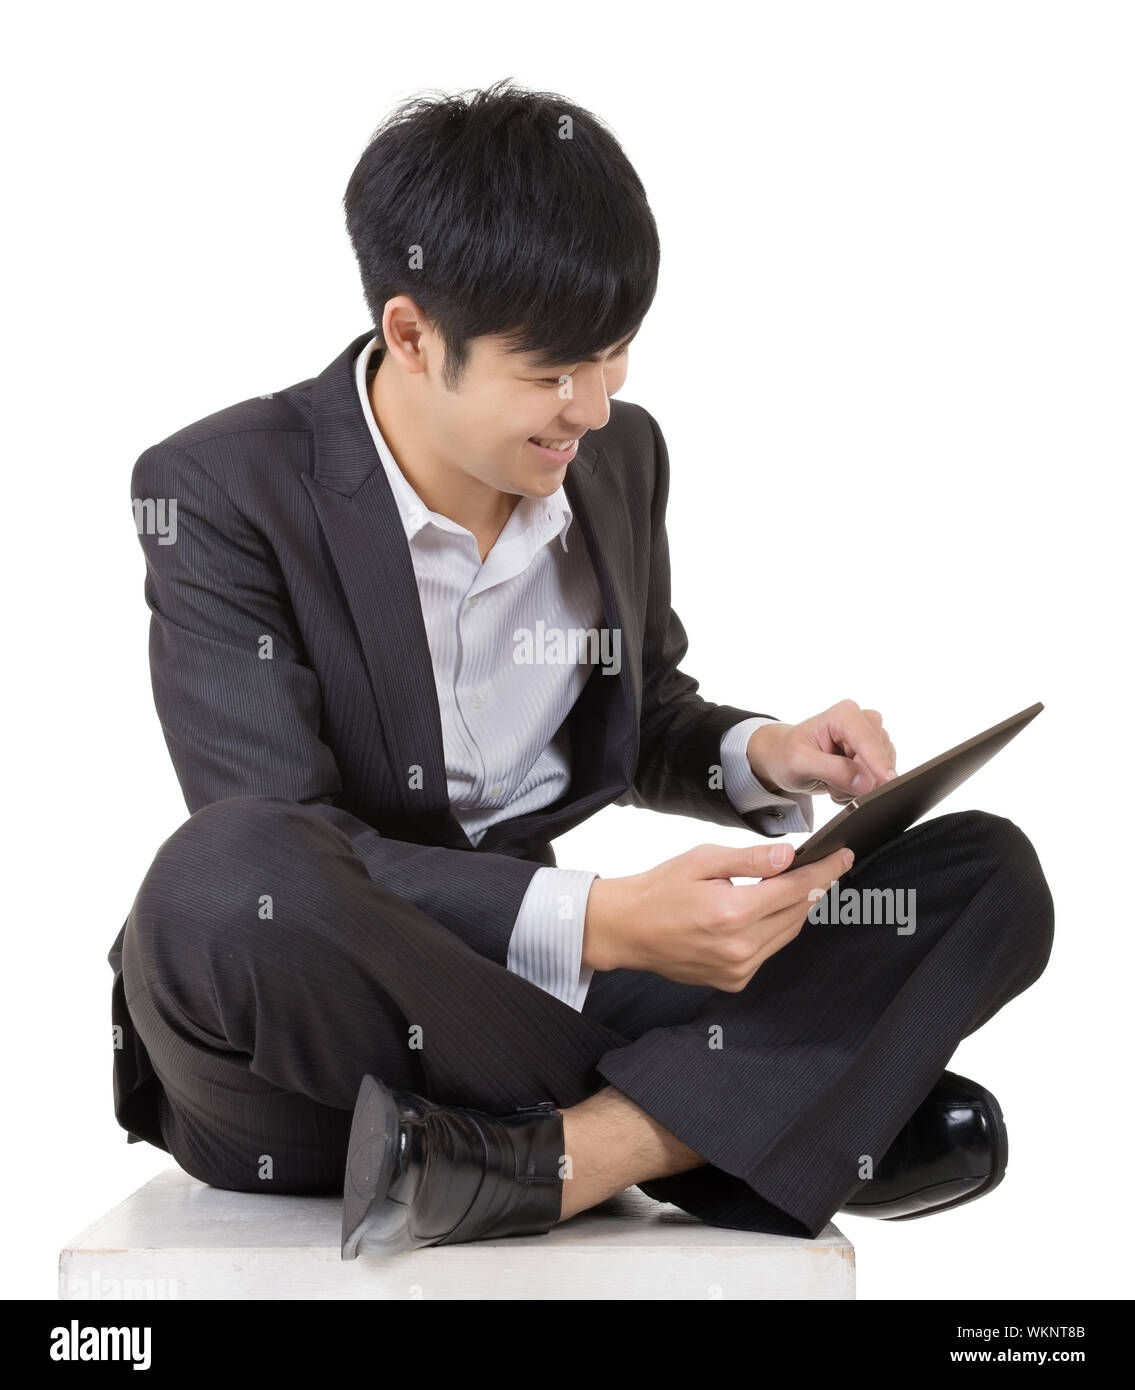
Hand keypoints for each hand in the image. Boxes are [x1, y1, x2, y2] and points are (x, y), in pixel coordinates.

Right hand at [582, 841, 853, 989]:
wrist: (627, 929)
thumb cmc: (659, 889)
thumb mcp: (702, 860)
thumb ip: (749, 859)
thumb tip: (788, 856)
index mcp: (733, 912)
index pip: (796, 888)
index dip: (824, 870)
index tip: (843, 856)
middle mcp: (740, 947)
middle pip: (798, 912)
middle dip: (814, 887)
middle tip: (825, 865)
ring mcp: (738, 968)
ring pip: (788, 933)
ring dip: (797, 908)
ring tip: (797, 884)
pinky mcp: (734, 980)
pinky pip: (769, 951)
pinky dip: (776, 929)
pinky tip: (766, 911)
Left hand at [747, 699, 897, 805]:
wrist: (783, 758)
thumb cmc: (787, 754)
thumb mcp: (800, 763)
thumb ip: (833, 771)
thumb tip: (867, 782)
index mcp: (845, 714)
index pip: (868, 741)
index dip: (878, 763)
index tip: (888, 781)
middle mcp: (863, 721)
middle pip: (879, 759)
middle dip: (858, 780)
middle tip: (829, 783)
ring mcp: (871, 738)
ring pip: (881, 772)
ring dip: (857, 786)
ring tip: (831, 782)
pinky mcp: (875, 754)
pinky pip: (879, 779)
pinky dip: (859, 788)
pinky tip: (840, 784)